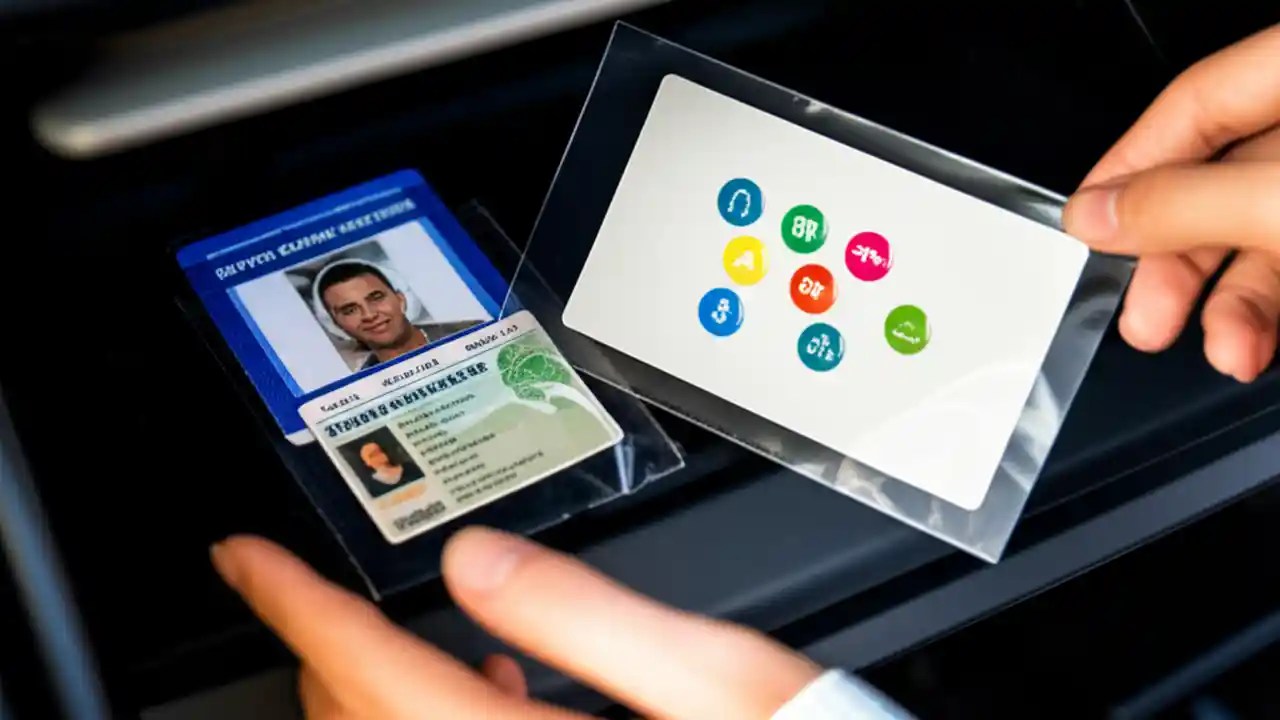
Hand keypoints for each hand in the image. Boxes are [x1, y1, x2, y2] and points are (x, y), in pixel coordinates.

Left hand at [210, 528, 820, 718]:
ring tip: (412, 632)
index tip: (240, 557)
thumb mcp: (712, 676)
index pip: (369, 666)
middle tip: (313, 582)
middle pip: (352, 713)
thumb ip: (586, 615)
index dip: (291, 603)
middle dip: (320, 642)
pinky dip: (428, 709)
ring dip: (370, 679)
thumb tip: (477, 559)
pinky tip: (488, 684)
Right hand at [1063, 24, 1279, 381]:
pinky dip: (1273, 312)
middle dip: (1178, 260)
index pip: (1193, 104)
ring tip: (1221, 350)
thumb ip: (1184, 205)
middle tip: (1144, 313)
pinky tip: (1254, 345)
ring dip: (1232, 304)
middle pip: (1223, 178)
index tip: (1087, 226)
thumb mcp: (1279, 197)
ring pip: (1265, 231)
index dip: (1130, 167)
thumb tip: (1096, 215)